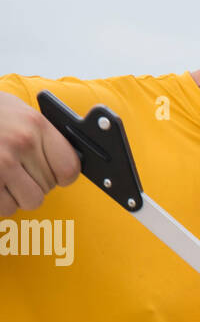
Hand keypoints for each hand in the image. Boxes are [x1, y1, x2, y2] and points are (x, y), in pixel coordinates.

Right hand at [0, 90, 81, 216]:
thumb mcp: (16, 112)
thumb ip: (41, 136)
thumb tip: (65, 166)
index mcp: (35, 124)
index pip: (69, 168)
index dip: (61, 175)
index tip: (52, 174)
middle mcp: (22, 143)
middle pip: (48, 187)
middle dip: (32, 182)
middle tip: (14, 168)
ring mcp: (2, 163)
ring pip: (31, 201)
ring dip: (17, 195)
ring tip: (2, 176)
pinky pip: (7, 209)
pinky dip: (0, 202)